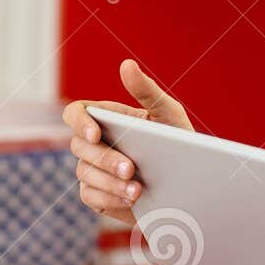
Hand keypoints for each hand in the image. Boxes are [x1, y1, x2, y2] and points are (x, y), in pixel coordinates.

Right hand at [63, 59, 192, 226]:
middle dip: (106, 159)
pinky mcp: (97, 195)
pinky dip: (110, 199)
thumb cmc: (177, 140)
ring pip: (86, 173)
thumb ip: (147, 90)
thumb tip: (126, 64)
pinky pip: (91, 196)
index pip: (75, 113)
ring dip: (111, 183)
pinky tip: (131, 201)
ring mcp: (92, 169)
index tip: (95, 134)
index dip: (79, 122)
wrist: (188, 180)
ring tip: (138, 190)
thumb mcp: (168, 113)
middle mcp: (93, 142)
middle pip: (80, 147)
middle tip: (131, 169)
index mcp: (105, 117)